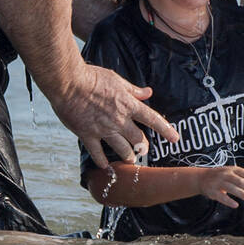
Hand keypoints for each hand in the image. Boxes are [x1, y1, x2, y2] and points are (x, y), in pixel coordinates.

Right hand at [51, 64, 177, 169]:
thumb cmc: (92, 77)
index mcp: (128, 104)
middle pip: (138, 140)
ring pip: (122, 150)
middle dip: (143, 147)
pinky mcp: (88, 135)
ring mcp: (103, 129)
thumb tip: (148, 92)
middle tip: (143, 150)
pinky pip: (98, 154)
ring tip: (130, 159)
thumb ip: (133, 89)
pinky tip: (106, 167)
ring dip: (129, 156)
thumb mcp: (116, 79)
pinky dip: (103, 162)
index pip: (152, 119)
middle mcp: (119, 119)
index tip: (175, 139)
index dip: (165, 129)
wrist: (68, 82)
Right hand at [198, 166, 243, 208]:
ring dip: (242, 194)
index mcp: (233, 170)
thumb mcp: (235, 174)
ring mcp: (218, 182)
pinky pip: (221, 196)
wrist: (201, 178)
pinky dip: (228, 200)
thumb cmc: (221, 176)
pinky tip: (235, 205)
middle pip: (241, 181)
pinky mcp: (212, 191)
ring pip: (232, 187)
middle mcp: (226, 174)